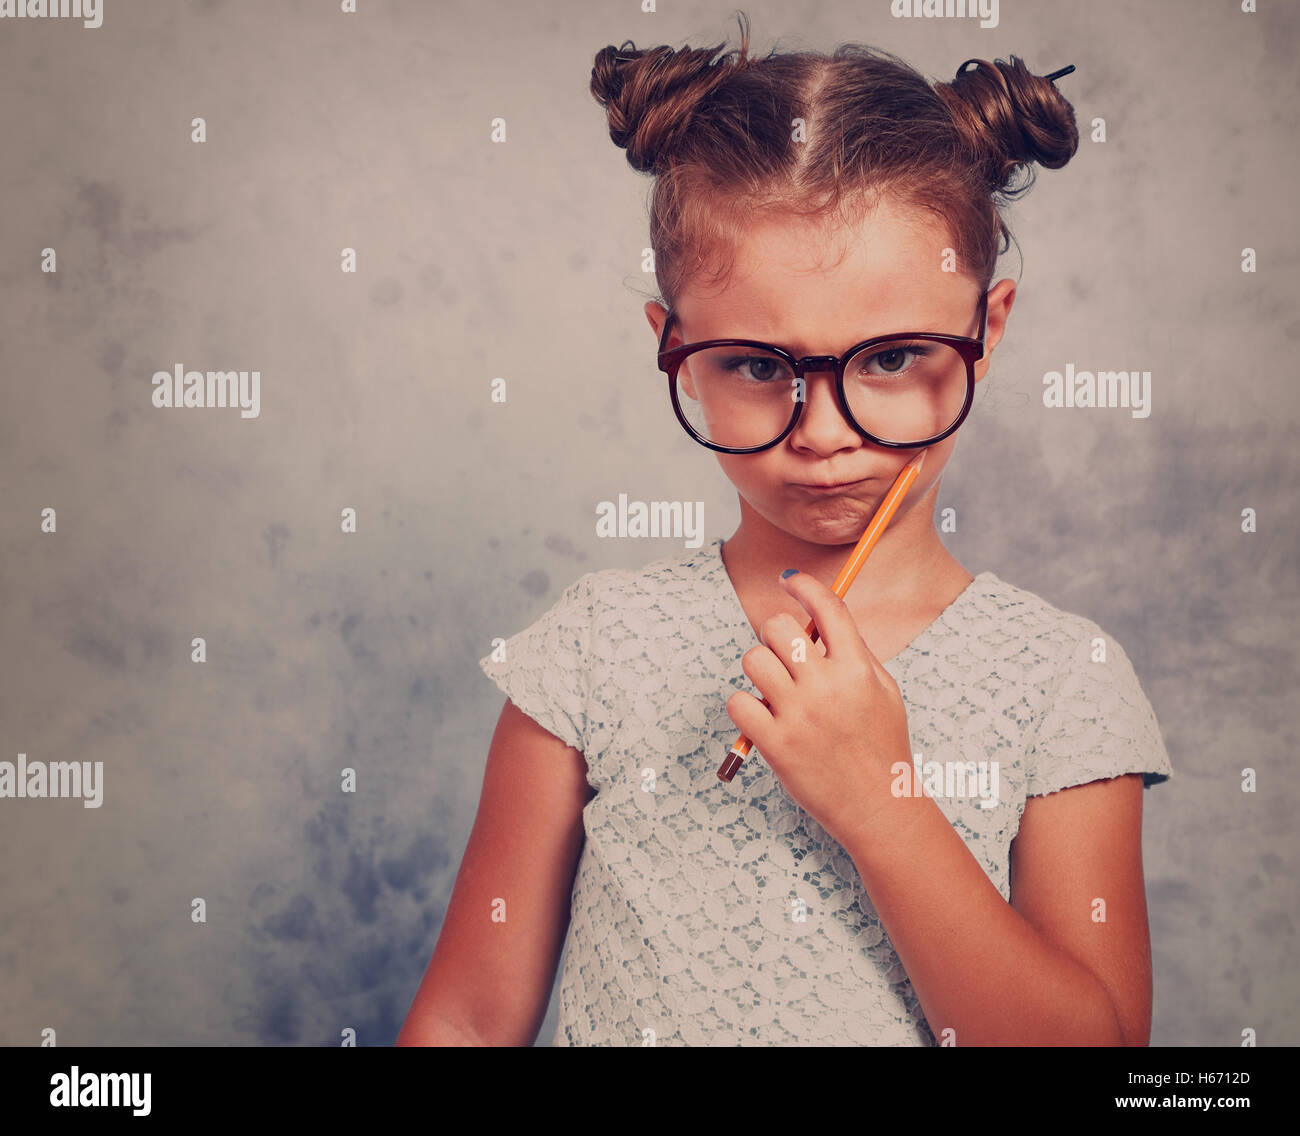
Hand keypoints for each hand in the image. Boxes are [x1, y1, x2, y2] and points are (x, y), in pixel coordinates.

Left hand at [724, 569, 915, 850]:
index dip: (803, 586)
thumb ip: (855, 653)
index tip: (789, 581)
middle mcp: (827, 687)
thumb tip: (821, 617)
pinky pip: (738, 702)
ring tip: (775, 691)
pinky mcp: (776, 744)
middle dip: (775, 635)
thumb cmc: (881, 746)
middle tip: (783, 655)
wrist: (878, 806)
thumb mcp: (884, 691)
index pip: (826, 607)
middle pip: (778, 628)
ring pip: (753, 660)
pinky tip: (764, 719)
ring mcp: (799, 716)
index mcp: (857, 669)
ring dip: (760, 670)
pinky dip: (746, 707)